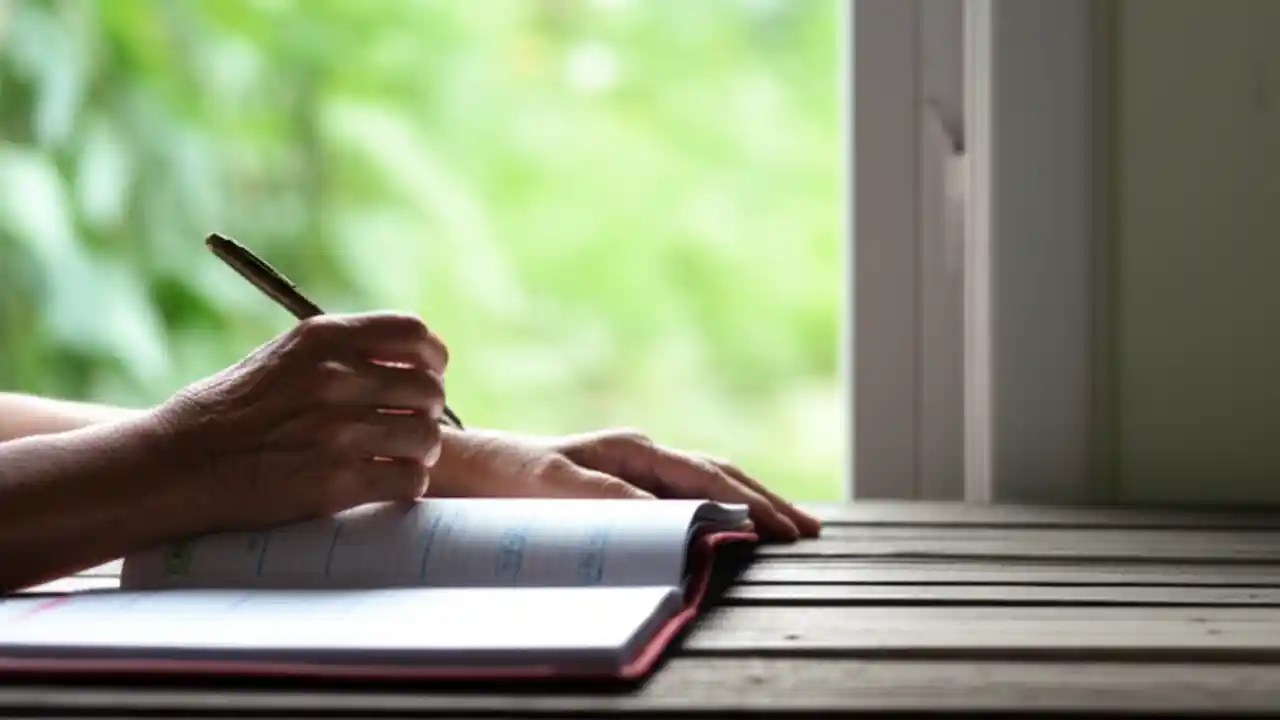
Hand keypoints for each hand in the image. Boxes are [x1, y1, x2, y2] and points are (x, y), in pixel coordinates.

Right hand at [150, 312, 448, 532]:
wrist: (176, 465)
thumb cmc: (231, 411)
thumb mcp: (283, 356)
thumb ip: (342, 352)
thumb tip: (409, 360)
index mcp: (323, 339)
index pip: (415, 334)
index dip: (432, 358)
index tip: (427, 375)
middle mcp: (334, 380)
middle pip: (428, 390)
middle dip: (428, 410)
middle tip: (411, 425)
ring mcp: (336, 433)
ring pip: (425, 438)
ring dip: (421, 451)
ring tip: (403, 457)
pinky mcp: (334, 483)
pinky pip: (409, 481)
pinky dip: (407, 484)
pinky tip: (389, 483)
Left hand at [429, 428, 820, 540]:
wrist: (467, 470)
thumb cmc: (506, 477)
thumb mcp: (554, 487)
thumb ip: (610, 497)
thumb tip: (672, 515)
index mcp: (633, 450)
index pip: (710, 477)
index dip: (752, 504)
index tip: (788, 528)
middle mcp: (640, 455)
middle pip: (721, 475)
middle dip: (767, 501)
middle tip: (810, 530)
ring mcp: (632, 468)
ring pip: (707, 483)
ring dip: (748, 503)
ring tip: (786, 525)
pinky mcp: (621, 486)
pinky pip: (682, 495)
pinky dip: (717, 509)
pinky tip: (728, 524)